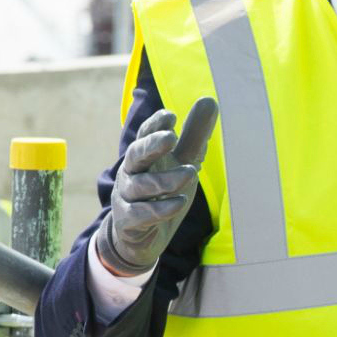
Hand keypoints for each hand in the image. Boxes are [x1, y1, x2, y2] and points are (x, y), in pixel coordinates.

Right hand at [94, 108, 202, 276]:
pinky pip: (141, 214)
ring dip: (164, 179)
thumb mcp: (183, 162)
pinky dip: (160, 208)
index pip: (144, 135)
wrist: (141, 236)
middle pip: (135, 155)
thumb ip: (194, 135)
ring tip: (190, 173)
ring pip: (140, 185)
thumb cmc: (162, 192)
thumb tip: (209, 99)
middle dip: (151, 145)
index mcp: (145, 156)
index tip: (170, 116)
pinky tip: (178, 202)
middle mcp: (131, 173)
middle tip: (171, 137)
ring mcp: (127, 197)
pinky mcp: (128, 221)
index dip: (154, 125)